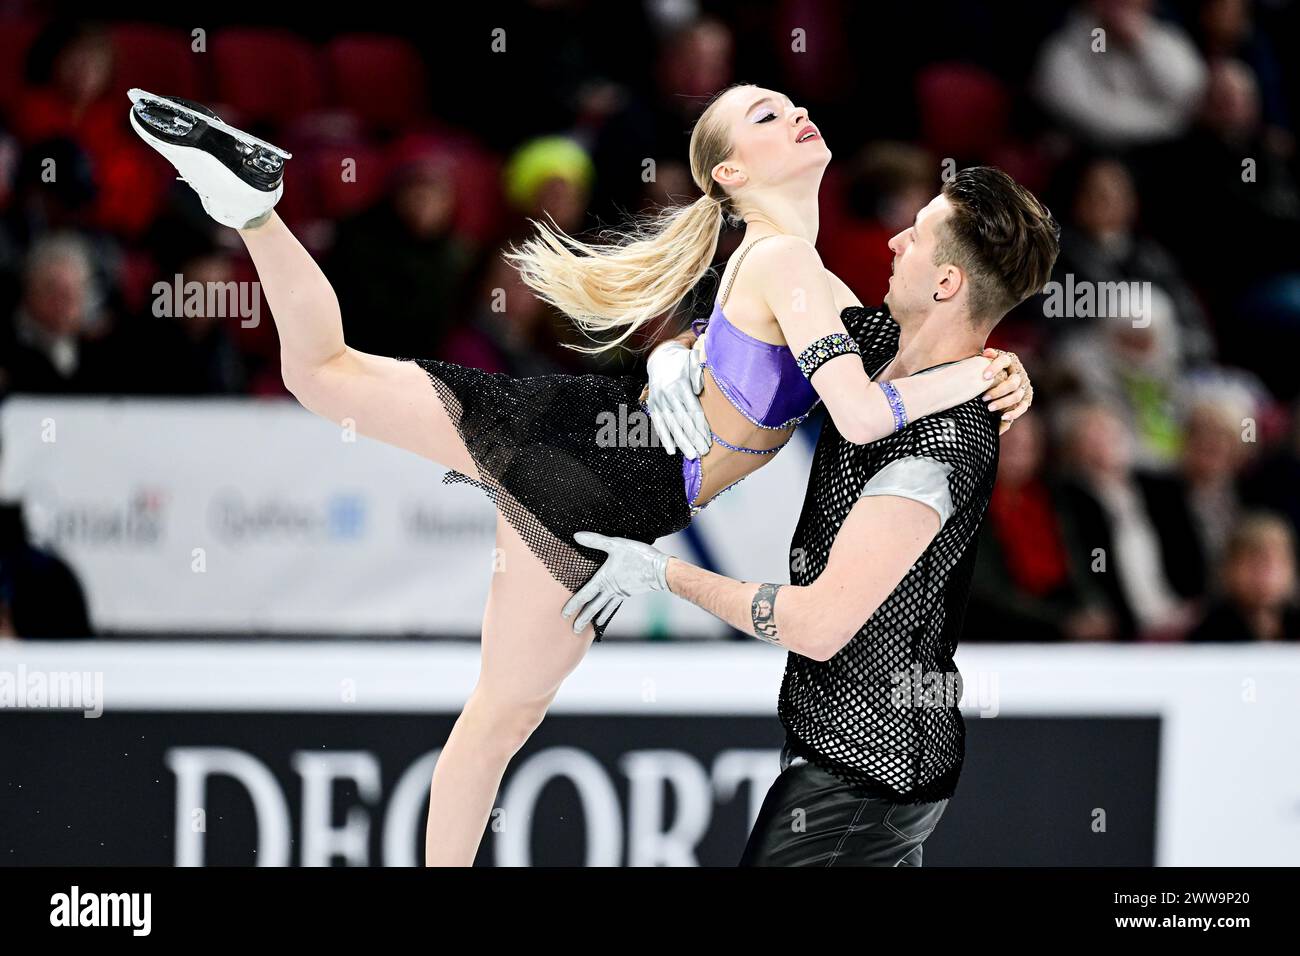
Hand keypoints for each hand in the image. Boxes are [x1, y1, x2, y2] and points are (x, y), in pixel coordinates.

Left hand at [561, 531, 670, 632]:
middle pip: (593, 607)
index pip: (584, 595)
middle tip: (574, 630)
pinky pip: (614, 605)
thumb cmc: (638, 555)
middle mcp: (611, 589)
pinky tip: (605, 616)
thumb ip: (595, 541)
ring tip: (588, 628)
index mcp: (604, 579)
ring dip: (594, 618)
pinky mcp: (628, 592)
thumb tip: (576, 536)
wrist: (661, 570)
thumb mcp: (616, 545)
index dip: (573, 604)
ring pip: (604, 609)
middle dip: (582, 619)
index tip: (564, 614)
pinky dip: (608, 612)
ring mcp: (620, 593)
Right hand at [646, 340, 710, 457]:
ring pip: (671, 426)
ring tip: (691, 455)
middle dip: (693, 439)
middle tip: (702, 453)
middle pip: (682, 421)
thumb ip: (698, 374)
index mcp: (680, 385)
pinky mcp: (653, 405)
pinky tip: (671, 450)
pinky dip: (664, 438)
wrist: (660, 358)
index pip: (693, 411)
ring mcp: (659, 401)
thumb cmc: (683, 362)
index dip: (701, 427)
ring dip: (681, 442)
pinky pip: (658, 424)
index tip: (708, 441)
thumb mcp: (693, 361)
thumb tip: (699, 390)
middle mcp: (668, 395)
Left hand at [981, 348, 1032, 434]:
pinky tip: (1003, 417)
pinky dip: (1014, 413)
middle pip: (1012, 382)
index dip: (995, 367)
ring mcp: (1024, 385)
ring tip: (989, 408)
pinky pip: (1023, 407)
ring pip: (1017, 395)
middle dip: (998, 391)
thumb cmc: (986, 369)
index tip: (985, 377)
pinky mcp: (1026, 397)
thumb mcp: (984, 361)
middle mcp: (1018, 372)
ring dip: (1003, 402)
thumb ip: (984, 358)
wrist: (997, 377)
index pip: (1004, 360)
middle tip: (984, 398)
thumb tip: (987, 353)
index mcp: (1009, 360)